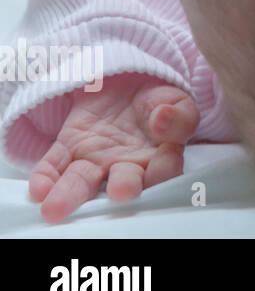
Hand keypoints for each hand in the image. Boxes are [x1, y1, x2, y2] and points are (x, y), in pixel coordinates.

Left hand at [29, 74, 198, 222]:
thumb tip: (162, 119)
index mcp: (159, 158)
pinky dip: (45, 178)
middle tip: (120, 193)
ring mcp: (94, 160)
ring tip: (56, 210)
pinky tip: (39, 190)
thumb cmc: (158, 100)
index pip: (163, 171)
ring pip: (81, 182)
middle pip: (121, 184)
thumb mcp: (178, 101)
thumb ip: (179, 115)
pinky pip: (53, 165)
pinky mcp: (68, 148)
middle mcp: (125, 167)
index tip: (158, 167)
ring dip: (69, 196)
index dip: (161, 172)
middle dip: (120, 189)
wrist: (127, 81)